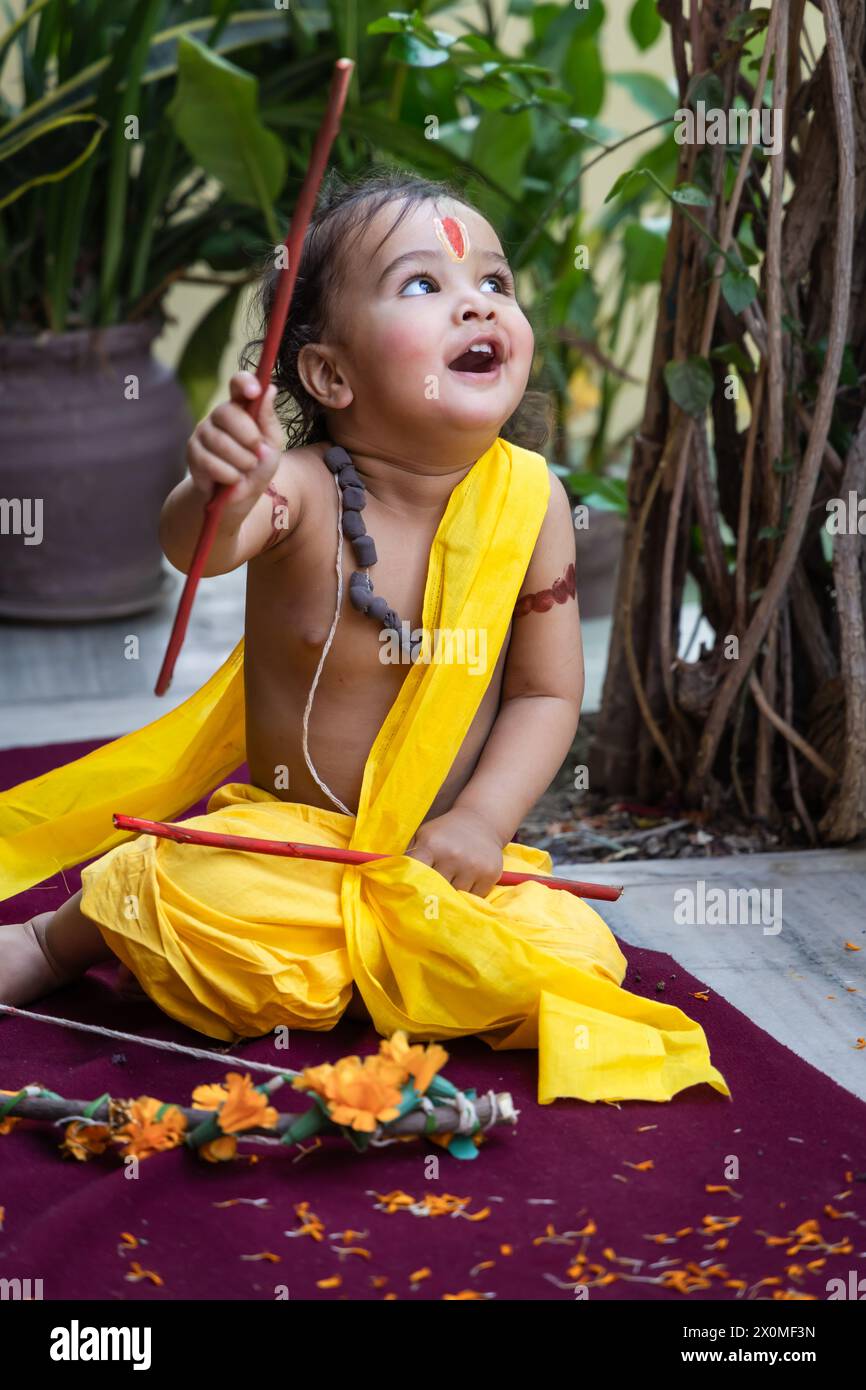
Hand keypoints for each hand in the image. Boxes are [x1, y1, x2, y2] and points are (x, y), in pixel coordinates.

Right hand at [187, 371, 284, 508]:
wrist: (239, 499)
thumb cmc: (258, 467)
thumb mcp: (272, 445)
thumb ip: (269, 419)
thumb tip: (270, 389)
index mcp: (241, 408)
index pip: (238, 383)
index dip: (245, 383)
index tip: (255, 392)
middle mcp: (219, 415)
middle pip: (227, 412)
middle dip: (249, 437)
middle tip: (257, 453)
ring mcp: (202, 432)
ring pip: (220, 442)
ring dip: (241, 461)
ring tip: (246, 470)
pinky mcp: (192, 453)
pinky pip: (210, 462)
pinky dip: (228, 475)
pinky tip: (232, 479)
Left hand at [405, 807, 504, 897]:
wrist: (480, 822)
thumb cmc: (444, 832)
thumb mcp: (423, 835)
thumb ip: (408, 856)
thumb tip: (390, 881)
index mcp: (432, 844)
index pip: (415, 874)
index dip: (410, 885)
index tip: (407, 895)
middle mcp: (453, 855)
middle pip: (435, 890)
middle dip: (430, 895)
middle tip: (426, 900)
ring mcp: (473, 865)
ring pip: (455, 897)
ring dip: (450, 896)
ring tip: (448, 888)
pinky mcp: (491, 873)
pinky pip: (474, 897)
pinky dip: (468, 896)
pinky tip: (465, 883)